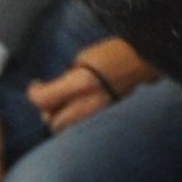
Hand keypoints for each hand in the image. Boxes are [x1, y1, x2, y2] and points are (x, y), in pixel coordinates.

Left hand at [28, 36, 156, 133]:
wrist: (147, 60)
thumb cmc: (116, 52)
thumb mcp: (85, 58)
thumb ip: (67, 77)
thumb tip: (57, 88)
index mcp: (80, 84)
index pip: (43, 100)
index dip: (34, 93)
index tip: (35, 84)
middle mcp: (88, 104)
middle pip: (54, 123)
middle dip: (48, 113)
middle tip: (50, 99)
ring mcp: (100, 114)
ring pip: (70, 129)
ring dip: (63, 120)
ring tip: (66, 104)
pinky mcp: (108, 117)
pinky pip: (85, 126)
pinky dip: (78, 120)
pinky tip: (81, 107)